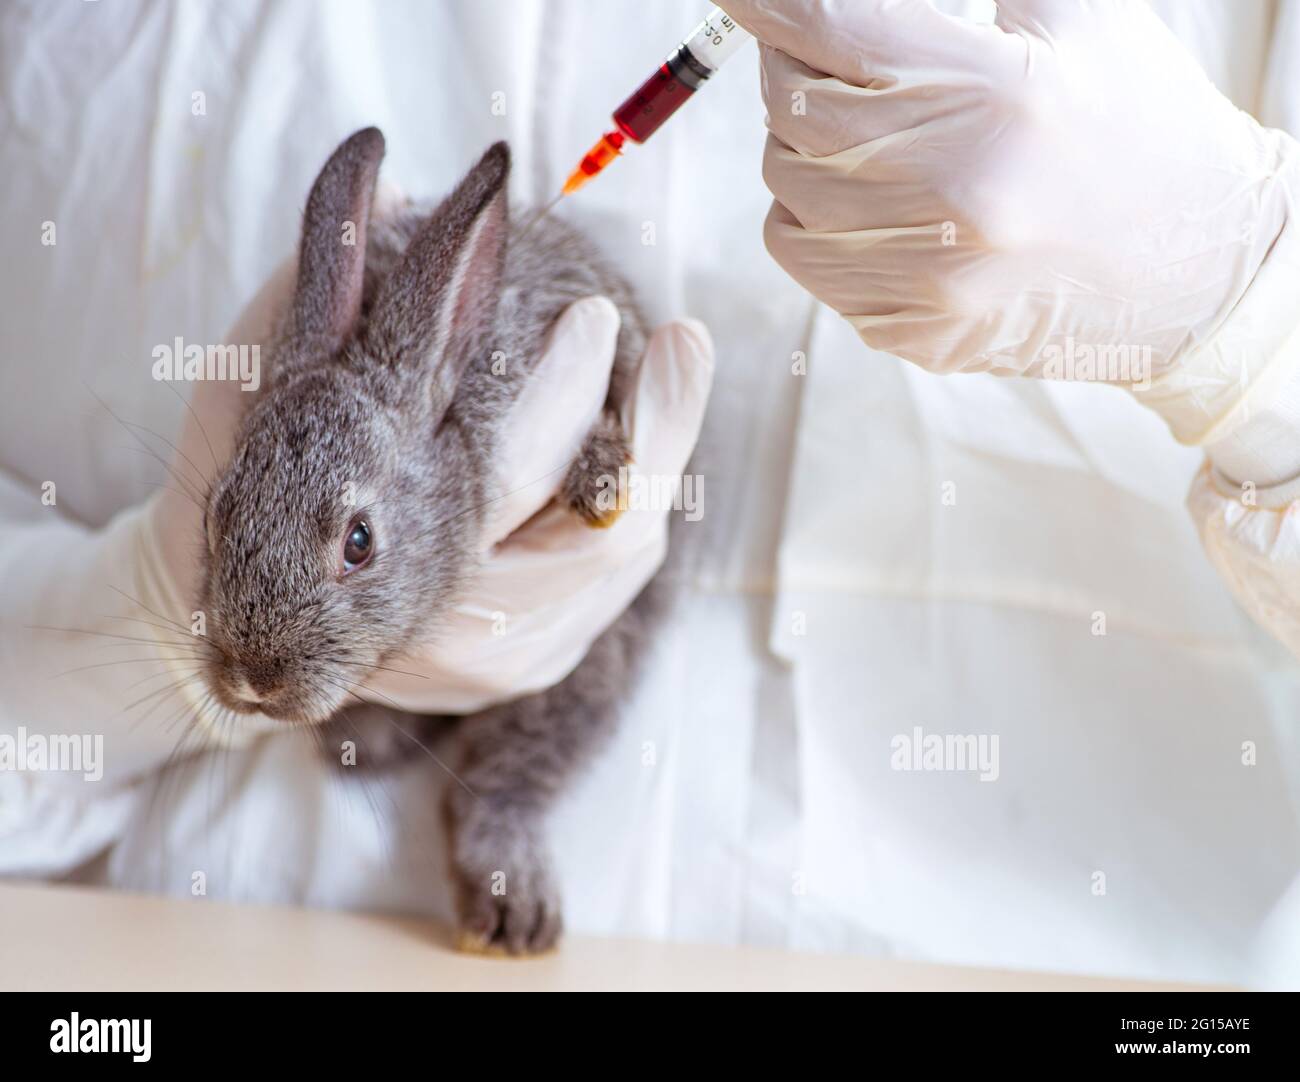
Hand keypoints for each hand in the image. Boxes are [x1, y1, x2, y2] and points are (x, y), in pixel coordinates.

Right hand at [142, 261, 712, 720]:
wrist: (243, 637)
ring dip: (656, 458)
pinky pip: (611, 583)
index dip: (567, 393)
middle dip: (658, 429)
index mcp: (384, 571)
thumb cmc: (242, 503)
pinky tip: (644, 435)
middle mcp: (458, 637)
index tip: (596, 314)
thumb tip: (406, 191)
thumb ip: (318, 307)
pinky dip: (631, 502)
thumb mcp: (249, 399)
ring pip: (618, 562)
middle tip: (681, 340)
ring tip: (673, 366)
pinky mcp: (531, 662)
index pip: (511, 479)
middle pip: (603, 541)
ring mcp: (502, 662)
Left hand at [721, 0, 1296, 391]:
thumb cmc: (1142, 133)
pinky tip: (869, 206)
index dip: (770, 8)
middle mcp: (954, 194)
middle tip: (821, 62)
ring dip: (801, 155)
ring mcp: (931, 279)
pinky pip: (812, 267)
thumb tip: (846, 0)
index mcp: (995, 98)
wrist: (1195, 273)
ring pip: (787, 197)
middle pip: (792, 118)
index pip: (834, 33)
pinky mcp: (916, 332)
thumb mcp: (1079, 20)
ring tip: (855, 139)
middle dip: (788, 75)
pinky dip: (818, 225)